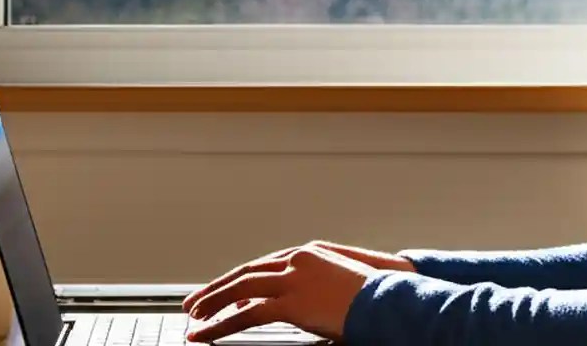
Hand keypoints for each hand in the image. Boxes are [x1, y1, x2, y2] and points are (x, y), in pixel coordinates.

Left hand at [183, 240, 415, 311]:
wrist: (393, 295)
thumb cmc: (377, 293)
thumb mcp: (343, 287)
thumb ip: (319, 291)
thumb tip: (308, 307)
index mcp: (310, 253)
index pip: (264, 264)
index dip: (240, 279)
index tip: (224, 291)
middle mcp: (297, 259)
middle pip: (246, 272)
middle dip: (218, 288)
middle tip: (196, 302)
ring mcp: (293, 278)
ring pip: (239, 289)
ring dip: (212, 304)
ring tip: (194, 319)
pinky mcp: (291, 301)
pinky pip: (246, 314)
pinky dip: (221, 325)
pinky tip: (206, 334)